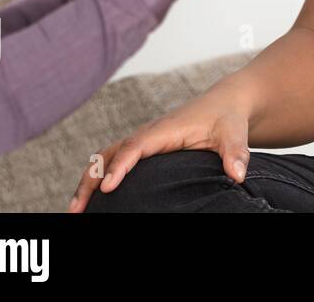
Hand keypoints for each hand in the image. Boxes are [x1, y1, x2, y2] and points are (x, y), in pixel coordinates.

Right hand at [68, 90, 252, 212]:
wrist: (225, 103)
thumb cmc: (228, 117)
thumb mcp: (236, 132)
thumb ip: (236, 152)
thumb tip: (237, 175)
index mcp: (165, 129)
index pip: (135, 147)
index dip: (120, 166)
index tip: (107, 188)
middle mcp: (148, 134)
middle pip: (109, 154)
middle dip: (90, 179)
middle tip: (76, 209)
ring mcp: (144, 141)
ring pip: (107, 158)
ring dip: (88, 181)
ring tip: (75, 211)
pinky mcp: (145, 149)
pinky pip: (115, 162)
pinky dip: (99, 178)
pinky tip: (94, 201)